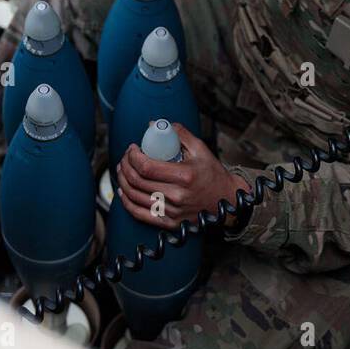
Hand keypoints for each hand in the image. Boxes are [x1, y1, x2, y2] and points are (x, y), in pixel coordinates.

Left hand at [115, 121, 251, 230]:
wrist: (226, 200)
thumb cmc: (213, 174)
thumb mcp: (200, 149)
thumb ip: (179, 134)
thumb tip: (154, 125)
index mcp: (184, 176)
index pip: (146, 167)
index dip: (133, 156)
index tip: (132, 148)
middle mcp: (177, 196)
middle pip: (137, 181)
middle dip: (126, 165)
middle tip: (126, 157)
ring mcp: (172, 212)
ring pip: (135, 197)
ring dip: (123, 181)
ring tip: (123, 169)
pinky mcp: (169, 223)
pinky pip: (140, 214)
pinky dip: (127, 203)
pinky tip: (123, 191)